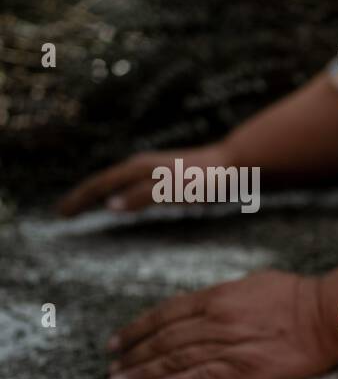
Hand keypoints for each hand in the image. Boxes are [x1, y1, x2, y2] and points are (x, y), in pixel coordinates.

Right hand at [56, 142, 233, 216]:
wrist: (235, 164)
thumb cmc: (205, 179)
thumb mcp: (173, 190)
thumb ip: (142, 197)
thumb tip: (109, 206)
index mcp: (139, 168)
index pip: (100, 185)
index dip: (80, 199)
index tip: (61, 214)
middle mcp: (143, 164)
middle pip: (105, 181)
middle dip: (84, 196)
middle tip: (65, 213)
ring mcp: (156, 168)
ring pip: (118, 182)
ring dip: (100, 194)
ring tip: (86, 206)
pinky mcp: (169, 175)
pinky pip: (134, 185)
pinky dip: (121, 193)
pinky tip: (126, 201)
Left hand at [107, 271, 335, 378]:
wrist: (329, 318)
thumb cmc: (297, 297)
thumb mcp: (252, 283)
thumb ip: (221, 296)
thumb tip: (196, 306)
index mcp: (218, 297)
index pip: (165, 314)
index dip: (136, 329)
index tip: (116, 342)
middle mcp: (217, 320)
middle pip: (163, 339)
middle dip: (132, 355)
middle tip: (110, 368)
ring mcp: (230, 346)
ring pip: (174, 360)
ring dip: (142, 373)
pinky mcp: (245, 369)